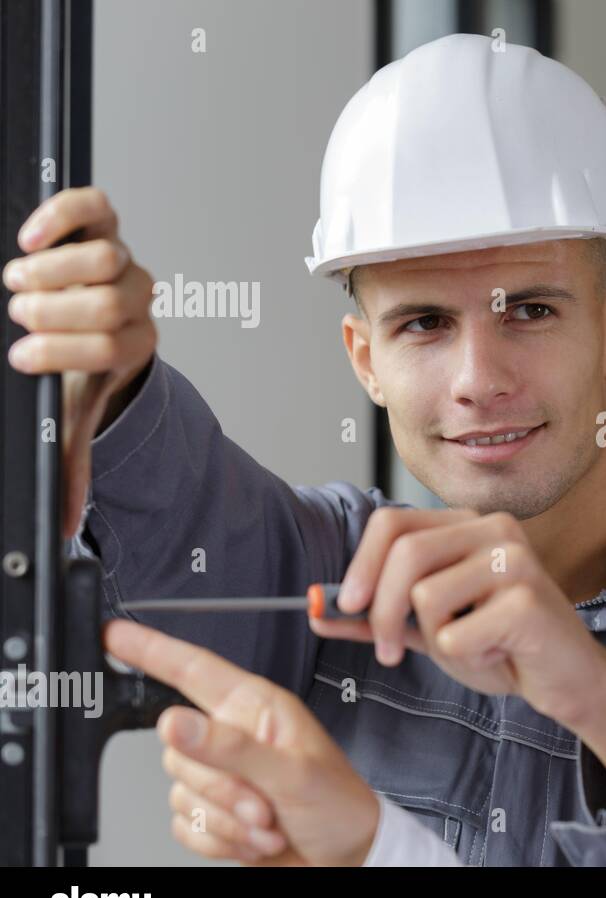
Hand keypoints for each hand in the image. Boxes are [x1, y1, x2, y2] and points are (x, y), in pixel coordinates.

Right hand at [4, 187, 157, 537]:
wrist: (93, 315)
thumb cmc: (78, 363)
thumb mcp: (74, 410)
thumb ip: (72, 463)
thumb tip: (67, 529)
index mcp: (133, 347)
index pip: (106, 349)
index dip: (58, 353)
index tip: (21, 358)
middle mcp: (136, 301)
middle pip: (104, 301)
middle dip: (51, 311)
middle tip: (19, 316)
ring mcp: (123, 260)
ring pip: (103, 257)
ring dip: (50, 270)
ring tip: (18, 283)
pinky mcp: (104, 224)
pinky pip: (93, 209)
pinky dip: (60, 217)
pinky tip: (28, 236)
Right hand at [104, 620, 380, 866]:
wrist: (346, 856)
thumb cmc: (338, 805)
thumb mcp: (292, 771)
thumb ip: (231, 747)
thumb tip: (174, 722)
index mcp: (257, 708)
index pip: (192, 669)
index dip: (150, 649)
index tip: (112, 634)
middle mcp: (234, 736)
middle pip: (179, 749)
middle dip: (223, 790)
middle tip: (265, 806)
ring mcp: (222, 775)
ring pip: (180, 792)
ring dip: (228, 821)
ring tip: (269, 823)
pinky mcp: (212, 812)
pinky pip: (182, 826)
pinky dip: (218, 841)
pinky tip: (252, 839)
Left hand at [312, 508, 605, 797]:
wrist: (567, 679)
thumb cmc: (502, 647)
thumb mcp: (430, 629)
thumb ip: (376, 617)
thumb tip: (316, 611)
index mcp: (468, 525)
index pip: (392, 522)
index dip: (360, 564)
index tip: (348, 605)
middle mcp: (494, 529)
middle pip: (405, 554)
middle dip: (382, 612)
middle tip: (389, 653)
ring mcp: (515, 559)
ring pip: (427, 596)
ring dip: (435, 640)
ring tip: (471, 648)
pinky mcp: (528, 599)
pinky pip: (457, 634)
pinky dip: (465, 659)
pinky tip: (497, 656)